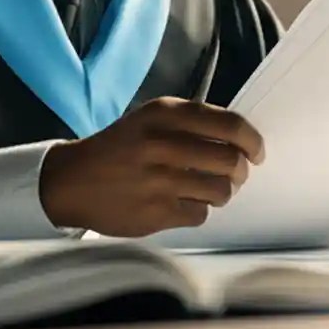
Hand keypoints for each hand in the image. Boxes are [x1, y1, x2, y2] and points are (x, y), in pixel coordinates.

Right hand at [39, 97, 265, 236]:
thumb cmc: (120, 147)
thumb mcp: (150, 120)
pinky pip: (200, 214)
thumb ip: (191, 123)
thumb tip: (241, 140)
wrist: (72, 181)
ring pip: (221, 190)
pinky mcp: (155, 212)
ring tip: (207, 189)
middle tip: (234, 174)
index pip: (229, 124)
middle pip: (231, 160)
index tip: (257, 151)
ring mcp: (159, 180)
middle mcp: (162, 144)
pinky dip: (197, 209)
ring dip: (222, 192)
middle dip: (240, 170)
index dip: (252, 140)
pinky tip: (181, 203)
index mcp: (164, 114)